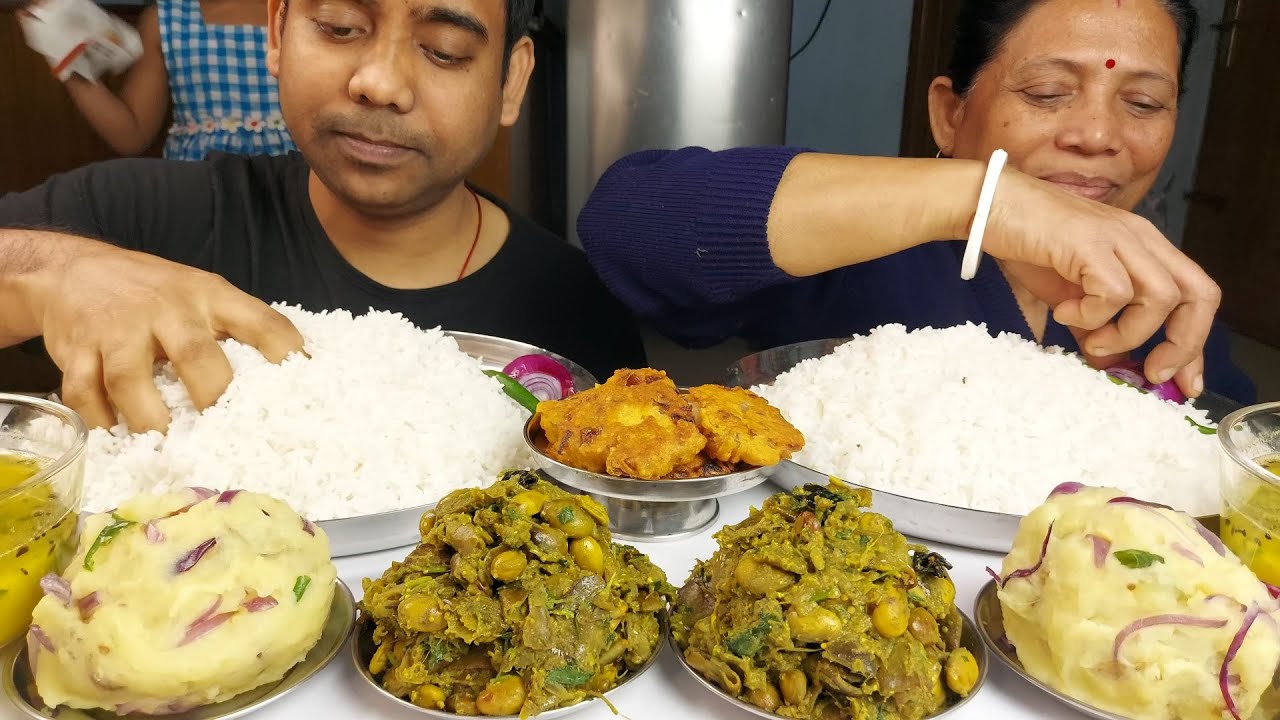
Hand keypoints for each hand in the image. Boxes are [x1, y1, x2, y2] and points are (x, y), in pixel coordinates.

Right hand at [31, 246, 304, 431]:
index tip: (304, 387)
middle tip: (223, 430)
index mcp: (210, 296)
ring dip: (149, 420)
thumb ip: (237, 328)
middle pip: (195, 353)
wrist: (70, 270)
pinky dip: (99, 422)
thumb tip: (290, 379)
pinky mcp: (76, 350)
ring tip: (166, 447)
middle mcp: (166, 309)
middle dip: (212, 395)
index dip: (286, 353)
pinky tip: (114, 438)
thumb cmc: (153, 293)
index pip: (260, 321)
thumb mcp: (202, 294)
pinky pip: (84, 393)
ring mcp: (117, 329)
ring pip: (130, 379)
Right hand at [981, 169, 1219, 397]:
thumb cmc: (1028, 245)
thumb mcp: (1070, 296)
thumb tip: (1110, 366)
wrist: (990, 206)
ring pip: (1161, 297)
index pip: (1197, 296)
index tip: (1182, 383)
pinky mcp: (1090, 242)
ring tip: (1092, 340)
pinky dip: (1092, 315)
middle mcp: (1141, 239)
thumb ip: (1095, 327)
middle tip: (1152, 372)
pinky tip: (1063, 313)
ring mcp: (1118, 237)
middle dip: (1184, 345)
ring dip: (1129, 334)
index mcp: (1145, 248)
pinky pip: (1114, 292)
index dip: (1195, 344)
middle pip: (1199, 295)